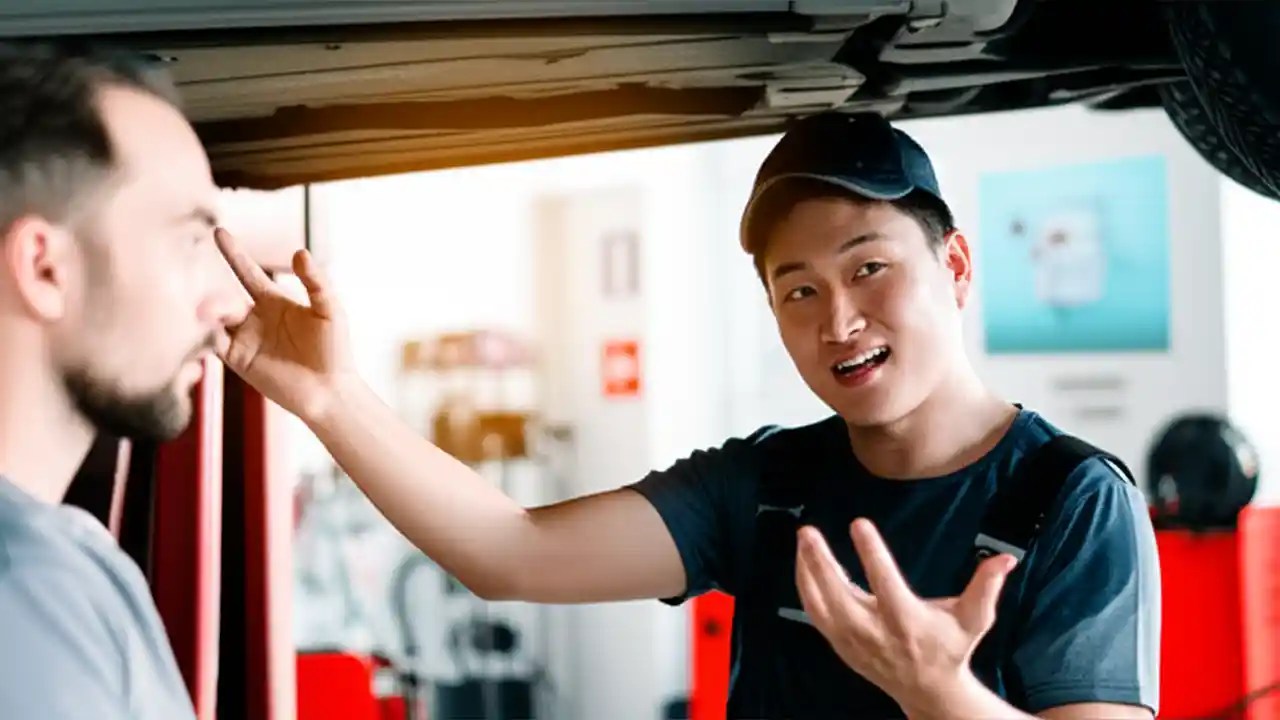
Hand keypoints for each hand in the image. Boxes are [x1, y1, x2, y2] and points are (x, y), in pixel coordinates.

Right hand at [214, 227, 355, 422]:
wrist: (330, 390)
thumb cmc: (334, 350)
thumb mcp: (329, 309)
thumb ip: (315, 281)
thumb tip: (300, 251)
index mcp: (275, 302)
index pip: (247, 272)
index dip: (233, 253)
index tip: (218, 232)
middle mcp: (255, 318)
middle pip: (224, 299)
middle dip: (215, 299)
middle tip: (216, 305)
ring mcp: (245, 339)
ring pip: (214, 320)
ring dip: (208, 315)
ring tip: (208, 315)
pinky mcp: (239, 361)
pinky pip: (214, 344)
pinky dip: (204, 335)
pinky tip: (205, 330)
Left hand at [795, 519, 1016, 715]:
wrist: (928, 690)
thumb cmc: (951, 646)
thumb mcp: (974, 619)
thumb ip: (987, 587)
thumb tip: (1006, 558)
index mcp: (907, 620)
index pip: (884, 582)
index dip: (871, 552)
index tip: (859, 523)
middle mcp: (875, 631)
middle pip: (840, 594)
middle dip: (821, 562)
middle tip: (808, 531)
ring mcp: (853, 640)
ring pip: (820, 604)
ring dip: (807, 571)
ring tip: (803, 539)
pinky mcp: (840, 644)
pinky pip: (815, 613)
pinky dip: (805, 587)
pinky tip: (802, 562)